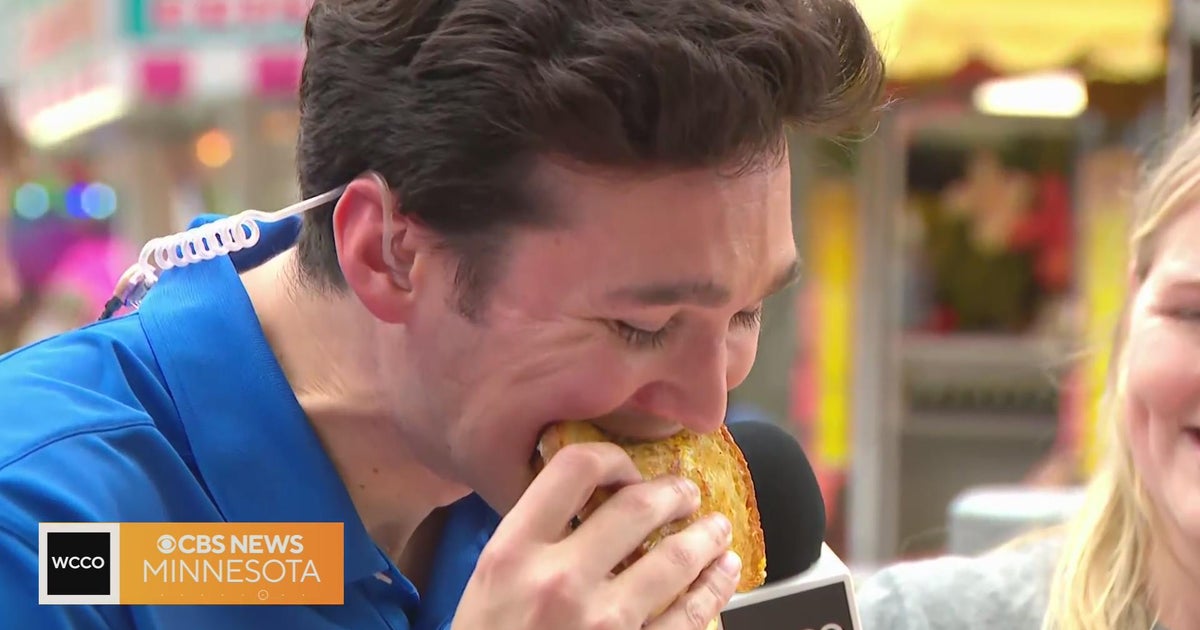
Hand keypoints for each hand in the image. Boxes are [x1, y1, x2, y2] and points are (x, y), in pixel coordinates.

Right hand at [453, 442, 740, 629]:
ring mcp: (602, 623)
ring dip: (705, 536)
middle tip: (685, 492)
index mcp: (512, 555)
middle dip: (672, 493)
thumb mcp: (484, 593)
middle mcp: (558, 581)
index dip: (610, 457)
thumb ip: (527, 547)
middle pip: (635, 506)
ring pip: (675, 559)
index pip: (571, 470)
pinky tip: (723, 574)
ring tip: (715, 529)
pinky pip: (689, 616)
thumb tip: (581, 507)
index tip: (626, 466)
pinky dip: (715, 588)